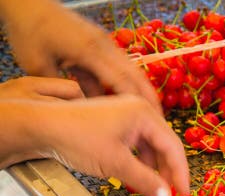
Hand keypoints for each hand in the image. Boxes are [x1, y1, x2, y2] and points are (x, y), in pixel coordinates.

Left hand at [0, 0, 158, 107]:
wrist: (28, 3)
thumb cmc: (29, 32)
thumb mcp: (37, 65)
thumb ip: (63, 88)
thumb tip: (82, 107)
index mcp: (89, 51)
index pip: (122, 81)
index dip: (137, 102)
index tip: (149, 120)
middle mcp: (103, 45)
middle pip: (136, 74)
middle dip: (150, 96)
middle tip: (160, 118)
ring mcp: (103, 41)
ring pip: (130, 68)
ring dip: (139, 88)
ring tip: (146, 111)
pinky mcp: (99, 40)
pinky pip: (117, 63)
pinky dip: (123, 80)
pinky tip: (119, 96)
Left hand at [34, 94, 188, 195]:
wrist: (41, 126)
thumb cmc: (78, 139)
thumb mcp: (115, 164)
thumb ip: (145, 181)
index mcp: (144, 113)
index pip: (173, 146)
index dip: (180, 172)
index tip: (183, 193)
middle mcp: (139, 109)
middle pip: (164, 143)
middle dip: (168, 170)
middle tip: (172, 193)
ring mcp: (126, 113)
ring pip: (150, 144)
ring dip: (154, 167)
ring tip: (154, 187)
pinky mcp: (115, 121)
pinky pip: (136, 142)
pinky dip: (139, 160)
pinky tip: (136, 175)